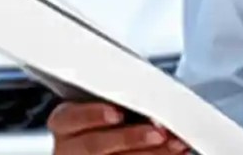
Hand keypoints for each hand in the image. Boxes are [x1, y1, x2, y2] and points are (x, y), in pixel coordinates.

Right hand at [48, 101, 187, 153]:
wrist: (108, 137)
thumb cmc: (108, 114)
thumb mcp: (107, 100)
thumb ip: (122, 98)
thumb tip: (149, 94)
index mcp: (66, 122)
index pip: (71, 117)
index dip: (93, 115)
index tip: (117, 113)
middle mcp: (70, 147)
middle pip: (95, 145)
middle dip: (130, 138)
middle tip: (158, 133)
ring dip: (151, 153)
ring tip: (175, 145)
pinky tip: (176, 153)